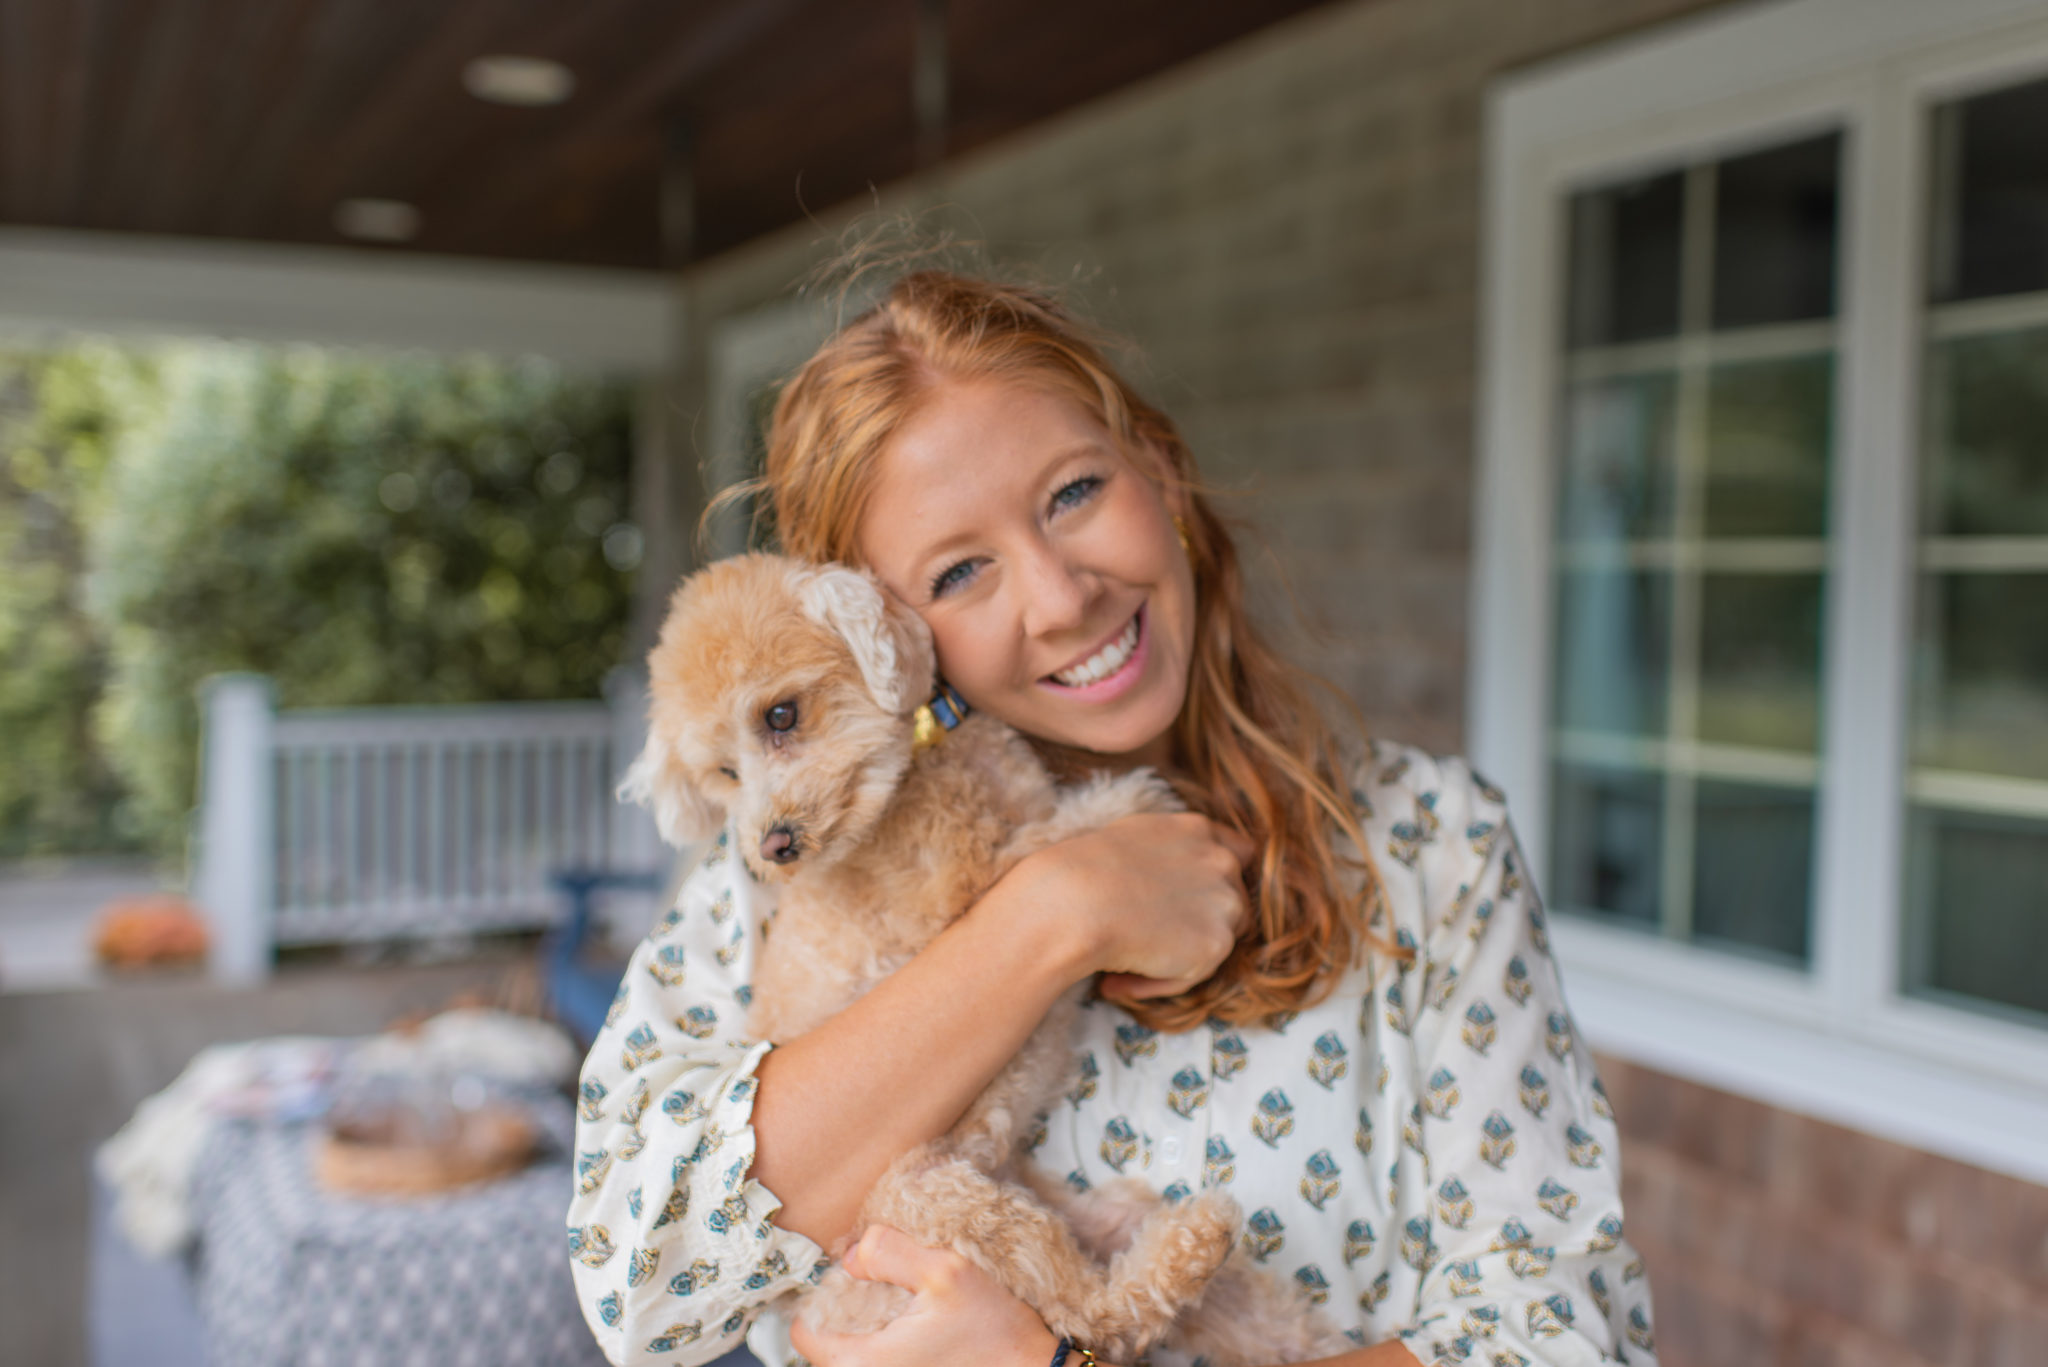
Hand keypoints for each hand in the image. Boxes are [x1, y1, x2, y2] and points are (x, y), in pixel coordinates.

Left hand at [790, 1226, 1059, 1366]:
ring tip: (906, 1304)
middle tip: (883, 1283)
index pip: (805, 1332)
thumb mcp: (945, 1272)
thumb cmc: (995, 1332)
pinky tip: (921, 1327)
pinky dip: (890, 1343)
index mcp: (862, 1362)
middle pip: (829, 1344)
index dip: (824, 1295)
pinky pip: (881, 1363)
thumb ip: (888, 1252)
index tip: (854, 1276)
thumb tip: (852, 1254)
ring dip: (870, 1327)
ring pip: (856, 1355)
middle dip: (848, 1309)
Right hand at [993, 812, 1254, 1001]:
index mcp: (1198, 830)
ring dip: (1180, 955)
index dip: (1217, 882)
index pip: (1238, 853)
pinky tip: (1119, 978)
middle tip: (1149, 940)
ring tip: (1127, 963)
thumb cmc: (1082, 872)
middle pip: (1233, 901)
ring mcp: (1225, 901)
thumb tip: (1164, 887)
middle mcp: (1221, 860)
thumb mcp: (1130, 839)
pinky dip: (1161, 981)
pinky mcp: (1217, 942)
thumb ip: (1165, 853)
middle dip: (1200, 922)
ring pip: (1218, 939)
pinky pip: (1194, 973)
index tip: (1188, 903)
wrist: (1075, 901)